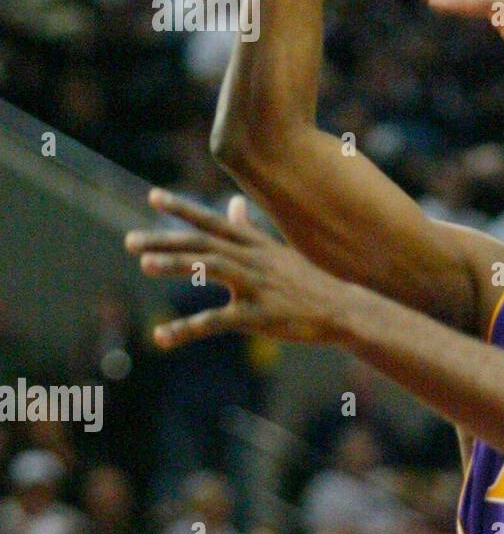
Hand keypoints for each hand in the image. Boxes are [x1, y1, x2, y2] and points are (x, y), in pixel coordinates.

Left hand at [125, 189, 347, 347]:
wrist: (343, 309)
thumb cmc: (308, 281)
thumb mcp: (277, 250)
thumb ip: (248, 228)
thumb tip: (232, 202)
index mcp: (255, 245)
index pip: (212, 222)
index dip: (182, 209)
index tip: (152, 196)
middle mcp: (253, 260)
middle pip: (204, 243)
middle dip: (166, 240)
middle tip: (130, 242)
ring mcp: (257, 286)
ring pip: (211, 268)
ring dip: (177, 265)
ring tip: (145, 264)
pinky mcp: (260, 315)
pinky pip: (218, 321)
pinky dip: (187, 328)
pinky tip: (162, 337)